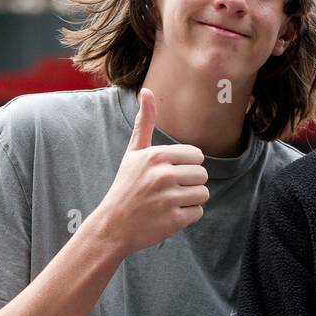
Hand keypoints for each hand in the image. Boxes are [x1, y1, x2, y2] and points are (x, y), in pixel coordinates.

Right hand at [93, 87, 208, 253]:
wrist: (112, 225)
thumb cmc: (125, 187)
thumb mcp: (133, 153)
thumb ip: (145, 123)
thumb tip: (146, 90)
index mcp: (157, 156)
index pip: (197, 156)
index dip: (186, 166)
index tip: (169, 174)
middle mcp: (164, 175)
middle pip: (203, 175)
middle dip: (190, 184)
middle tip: (168, 191)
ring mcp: (169, 199)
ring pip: (203, 194)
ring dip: (190, 200)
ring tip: (169, 202)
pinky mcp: (174, 220)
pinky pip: (198, 213)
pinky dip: (187, 216)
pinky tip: (168, 215)